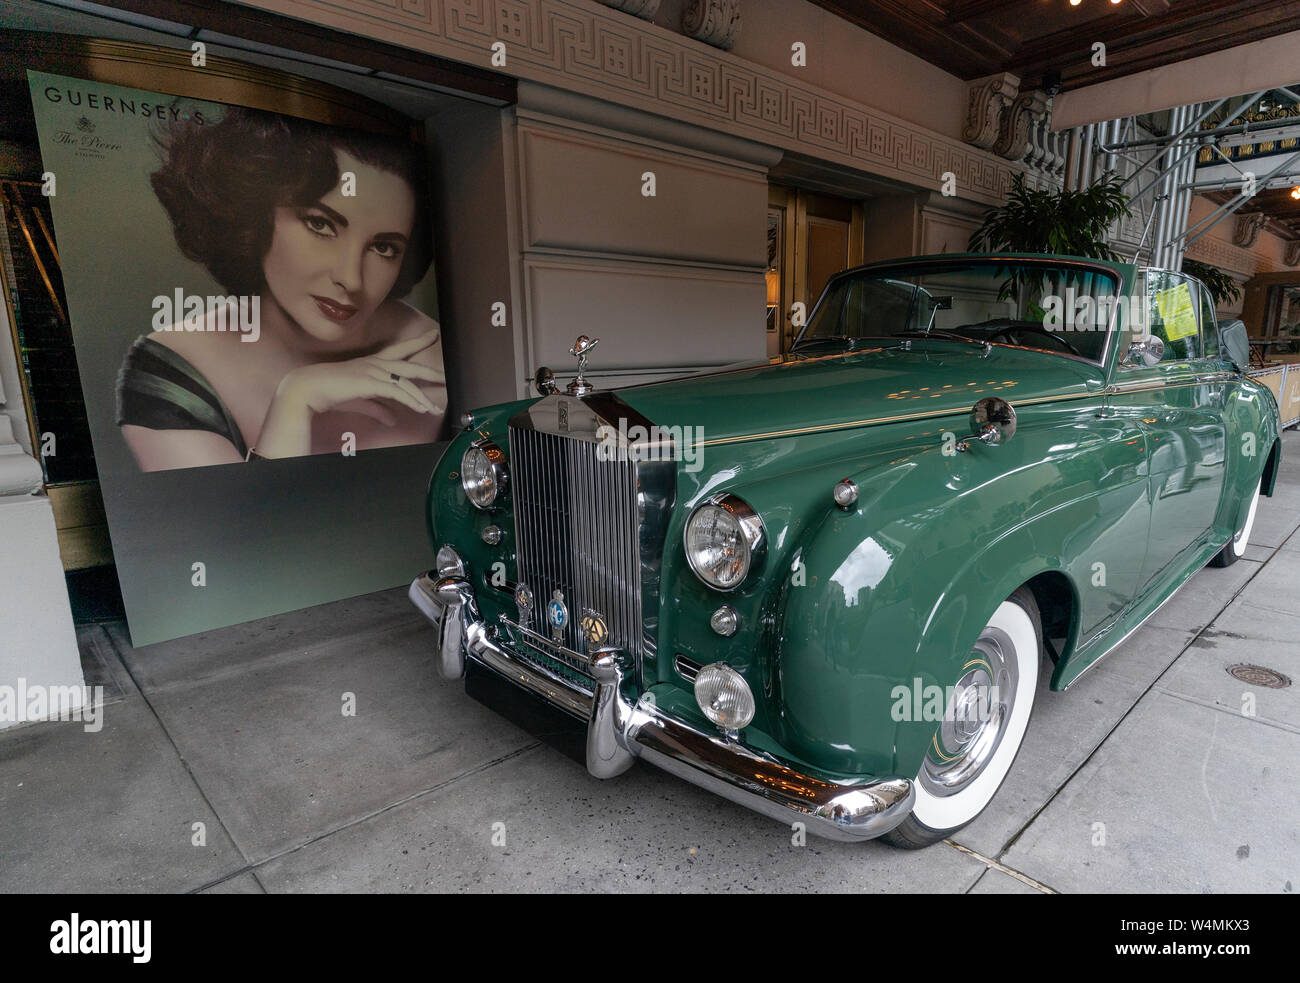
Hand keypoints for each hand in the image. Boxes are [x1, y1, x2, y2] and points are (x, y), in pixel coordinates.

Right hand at [254, 329, 445, 457]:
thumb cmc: (332, 393)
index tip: (432, 335)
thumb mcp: (361, 401)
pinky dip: (411, 400)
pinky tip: (421, 408)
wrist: (309, 389)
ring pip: (406, 382)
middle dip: (429, 370)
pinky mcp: (370, 382)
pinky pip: (397, 391)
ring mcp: (373, 371)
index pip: (400, 351)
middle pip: (409, 364)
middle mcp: (376, 364)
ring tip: (435, 408)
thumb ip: (379, 409)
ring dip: (422, 397)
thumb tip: (394, 419)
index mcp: (373, 363)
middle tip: (446, 373)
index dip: (417, 343)